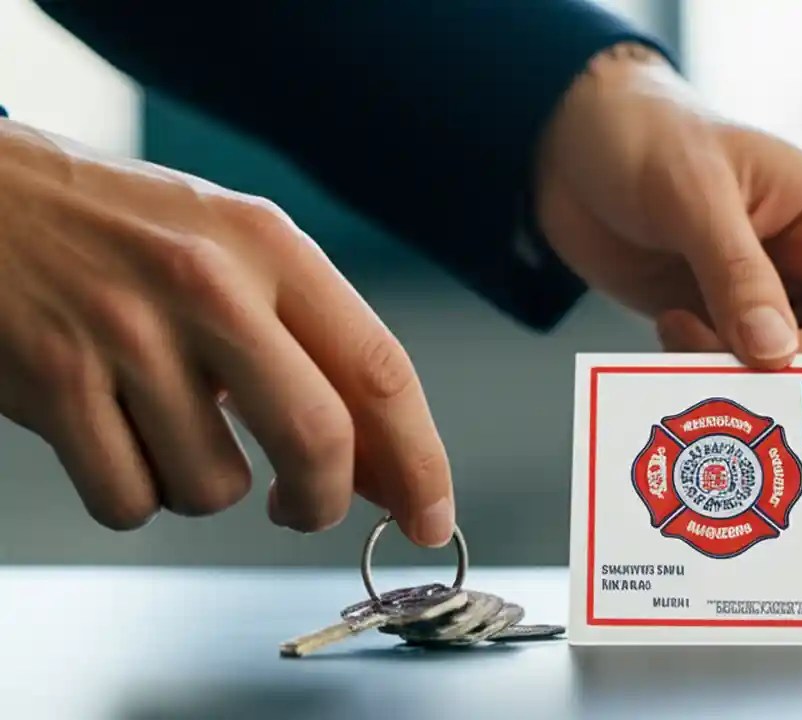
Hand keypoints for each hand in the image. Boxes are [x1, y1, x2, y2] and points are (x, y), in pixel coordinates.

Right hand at [0, 120, 452, 545]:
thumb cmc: (119, 232)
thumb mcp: (229, 251)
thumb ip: (308, 347)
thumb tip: (382, 470)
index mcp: (268, 244)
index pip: (379, 368)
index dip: (419, 459)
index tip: (430, 518)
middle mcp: (208, 283)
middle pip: (317, 440)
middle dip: (323, 502)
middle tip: (305, 509)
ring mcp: (127, 332)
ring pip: (214, 488)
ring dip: (202, 486)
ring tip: (167, 426)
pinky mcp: (53, 380)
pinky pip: (129, 501)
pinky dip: (133, 494)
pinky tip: (113, 436)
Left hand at [535, 45, 801, 367]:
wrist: (572, 148)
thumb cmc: (646, 138)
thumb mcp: (694, 194)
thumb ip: (737, 273)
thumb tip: (774, 353)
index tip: (779, 363)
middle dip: (793, 373)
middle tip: (731, 371)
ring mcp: (768, 298)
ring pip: (788, 371)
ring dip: (740, 377)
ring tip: (682, 338)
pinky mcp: (720, 322)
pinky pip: (735, 371)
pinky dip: (706, 372)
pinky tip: (666, 333)